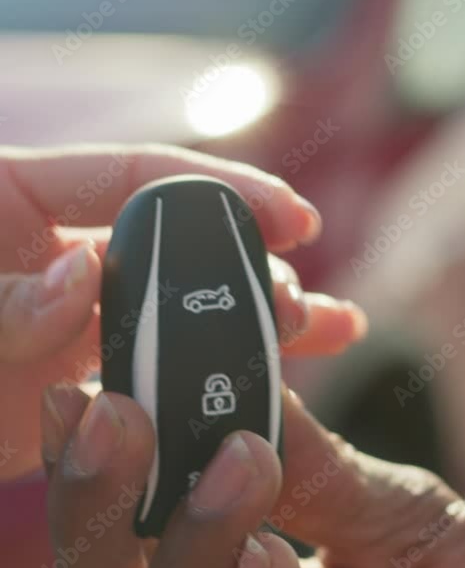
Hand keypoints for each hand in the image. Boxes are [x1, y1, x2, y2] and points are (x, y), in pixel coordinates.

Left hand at [0, 145, 365, 480]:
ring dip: (255, 322)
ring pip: (182, 317)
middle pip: (178, 251)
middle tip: (298, 308)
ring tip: (330, 331)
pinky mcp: (78, 390)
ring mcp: (71, 327)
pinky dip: (212, 383)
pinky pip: (157, 379)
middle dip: (250, 271)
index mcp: (17, 202)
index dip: (227, 191)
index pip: (142, 176)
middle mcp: (57, 258)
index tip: (295, 219)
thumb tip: (80, 276)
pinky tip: (280, 385)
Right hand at [43, 386, 464, 567]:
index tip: (81, 392)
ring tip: (235, 465)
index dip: (90, 477)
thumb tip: (233, 383)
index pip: (123, 549)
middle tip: (114, 415)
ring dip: (188, 557)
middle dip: (98, 512)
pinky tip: (270, 562)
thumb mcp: (399, 515)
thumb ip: (315, 466)